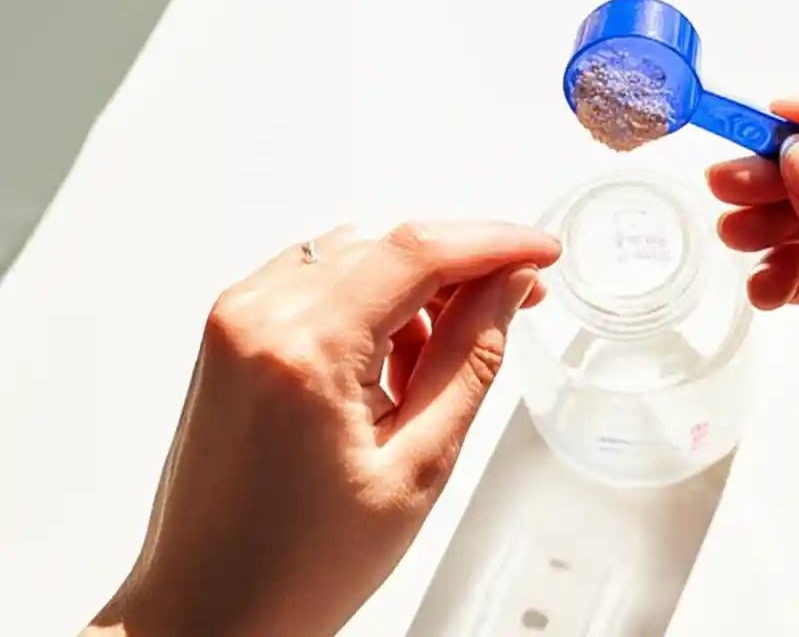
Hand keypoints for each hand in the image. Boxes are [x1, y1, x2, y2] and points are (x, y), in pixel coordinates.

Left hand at [84, 221, 560, 636]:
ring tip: (439, 363)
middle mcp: (256, 317)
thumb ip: (470, 360)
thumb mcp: (417, 466)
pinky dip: (369, 301)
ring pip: (355, 257)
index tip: (543, 251)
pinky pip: (317, 281)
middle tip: (516, 302)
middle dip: (461, 266)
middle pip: (386, 246)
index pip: (417, 252)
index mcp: (303, 350)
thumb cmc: (301, 565)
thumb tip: (508, 287)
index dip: (494, 242)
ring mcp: (235, 321)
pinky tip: (391, 359)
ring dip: (414, 287)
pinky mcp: (230, 334)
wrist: (210, 608)